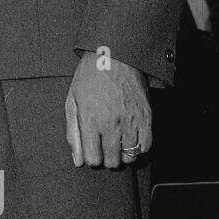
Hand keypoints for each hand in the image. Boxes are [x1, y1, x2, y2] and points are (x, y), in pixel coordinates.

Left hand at [64, 51, 151, 167]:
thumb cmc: (89, 79)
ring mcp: (130, 120)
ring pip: (130, 156)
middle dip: (107, 159)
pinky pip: (147, 145)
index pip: (93, 159)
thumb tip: (77, 161)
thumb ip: (73, 133)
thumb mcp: (72, 102)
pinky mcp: (146, 116)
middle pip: (112, 161)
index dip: (92, 159)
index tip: (93, 152)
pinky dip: (139, 146)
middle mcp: (110, 123)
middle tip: (106, 149)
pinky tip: (132, 138)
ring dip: (123, 154)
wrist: (114, 57)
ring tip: (118, 144)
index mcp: (89, 120)